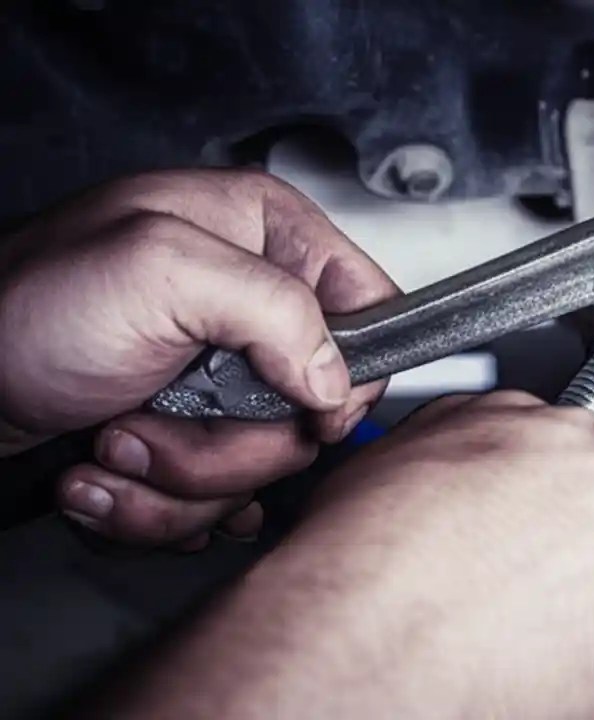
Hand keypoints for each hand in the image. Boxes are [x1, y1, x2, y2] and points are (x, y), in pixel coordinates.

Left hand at [0, 169, 398, 546]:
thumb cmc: (19, 303)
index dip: (351, 374)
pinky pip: (216, 499)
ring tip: (112, 439)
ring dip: (181, 479)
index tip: (303, 412)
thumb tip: (334, 377)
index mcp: (266, 238)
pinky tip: (105, 468)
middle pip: (316, 410)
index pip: (373, 310)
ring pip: (264, 467)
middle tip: (157, 415)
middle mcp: (251, 306)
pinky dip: (156, 506)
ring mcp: (220, 376)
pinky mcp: (189, 432)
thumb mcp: (159, 269)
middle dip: (233, 444)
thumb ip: (274, 306)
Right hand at [105, 392, 593, 718]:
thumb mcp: (458, 423)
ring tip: (516, 603)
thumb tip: (534, 423)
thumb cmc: (400, 549)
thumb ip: (529, 420)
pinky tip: (522, 648)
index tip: (569, 488)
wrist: (368, 655)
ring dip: (593, 600)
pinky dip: (582, 660)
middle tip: (534, 547)